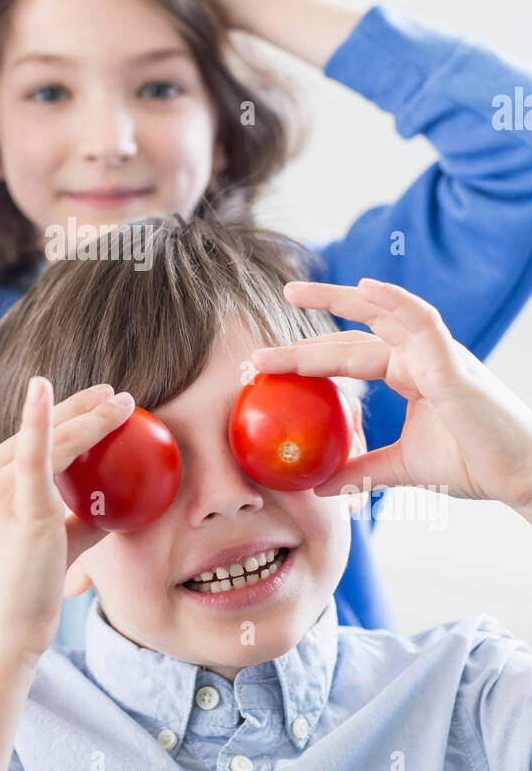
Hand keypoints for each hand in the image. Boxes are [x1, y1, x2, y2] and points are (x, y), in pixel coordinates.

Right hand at [0, 380, 133, 666]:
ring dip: (89, 418)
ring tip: (123, 403)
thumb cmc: (18, 602)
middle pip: (35, 434)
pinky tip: (45, 388)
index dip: (59, 420)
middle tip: (114, 393)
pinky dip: (42, 419)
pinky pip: (33, 455)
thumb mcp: (47, 548)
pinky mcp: (18, 507)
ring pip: (51, 442)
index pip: (23, 446)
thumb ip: (74, 520)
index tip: (92, 406)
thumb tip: (114, 503)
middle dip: (78, 408)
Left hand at [249, 278, 531, 513]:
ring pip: (380, 317)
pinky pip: (422, 321)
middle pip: (355, 331)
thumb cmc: (474, 464)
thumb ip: (361, 471)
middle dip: (309, 327)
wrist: (520, 477)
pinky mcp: (453, 364)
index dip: (306, 357)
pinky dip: (395, 300)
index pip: (348, 357)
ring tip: (294, 292)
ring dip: (335, 301)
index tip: (264, 363)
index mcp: (409, 374)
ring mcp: (437, 355)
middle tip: (266, 325)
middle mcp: (420, 356)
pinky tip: (365, 287)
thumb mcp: (403, 468)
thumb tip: (317, 484)